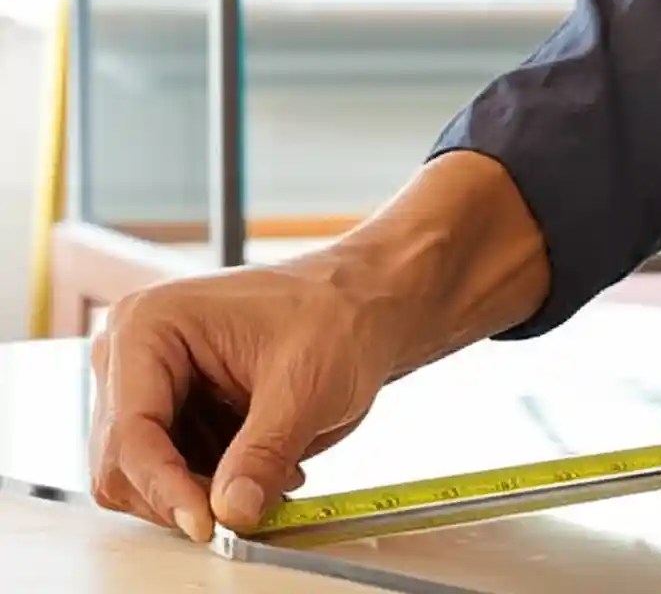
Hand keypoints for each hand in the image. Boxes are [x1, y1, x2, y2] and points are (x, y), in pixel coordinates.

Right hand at [88, 154, 548, 541]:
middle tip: (253, 503)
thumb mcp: (305, 387)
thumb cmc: (336, 318)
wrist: (364, 307)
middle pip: (124, 463)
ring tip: (276, 470)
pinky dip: (217, 485)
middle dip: (187, 493)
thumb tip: (232, 511)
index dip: (164, 487)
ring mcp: (150, 386)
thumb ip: (264, 452)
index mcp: (149, 326)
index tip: (206, 524)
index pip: (131, 431)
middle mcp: (132, 356)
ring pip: (146, 478)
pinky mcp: (175, 411)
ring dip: (206, 492)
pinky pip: (175, 473)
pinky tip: (269, 464)